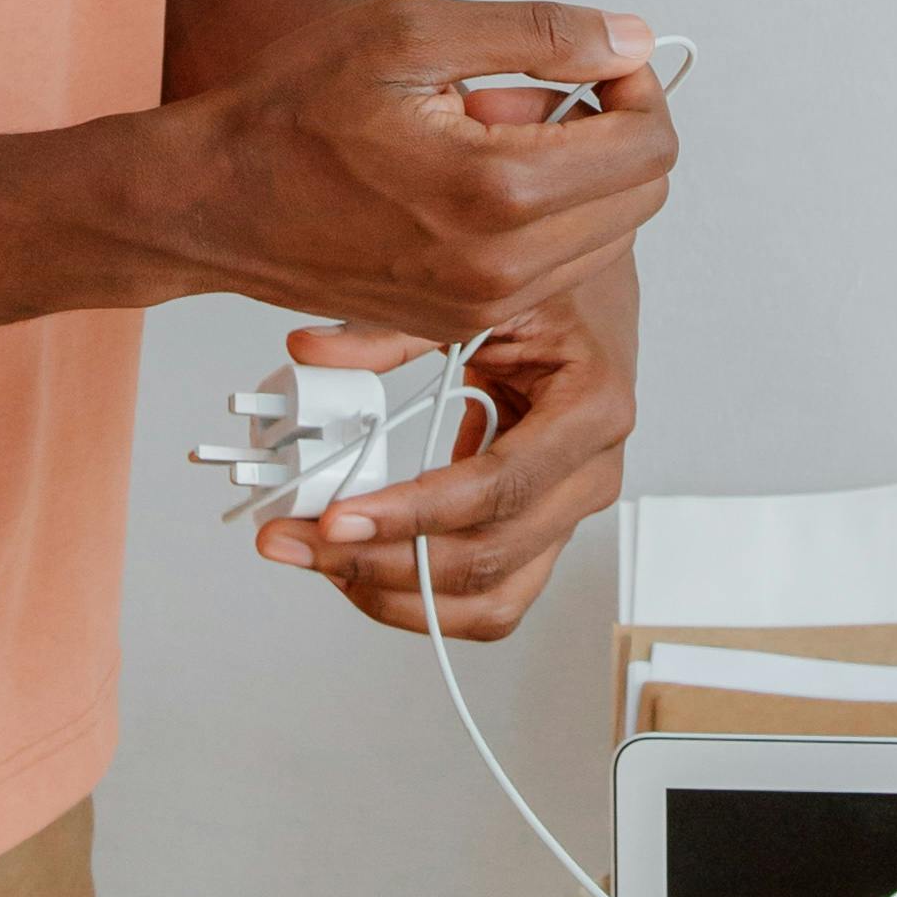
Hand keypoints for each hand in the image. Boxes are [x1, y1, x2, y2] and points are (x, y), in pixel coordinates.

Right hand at [166, 0, 674, 345]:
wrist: (212, 203)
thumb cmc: (291, 111)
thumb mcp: (413, 33)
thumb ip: (540, 35)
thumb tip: (631, 41)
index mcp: (500, 191)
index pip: (650, 144)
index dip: (636, 85)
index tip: (597, 59)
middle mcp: (504, 267)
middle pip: (643, 195)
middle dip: (608, 131)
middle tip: (525, 95)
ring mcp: (485, 306)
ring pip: (607, 236)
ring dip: (574, 177)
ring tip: (487, 135)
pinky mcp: (464, 324)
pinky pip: (556, 269)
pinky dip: (541, 218)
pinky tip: (470, 178)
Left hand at [254, 251, 638, 643]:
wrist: (595, 304)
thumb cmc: (554, 298)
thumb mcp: (479, 297)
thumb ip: (392, 331)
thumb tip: (312, 352)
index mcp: (591, 408)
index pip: (497, 487)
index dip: (414, 513)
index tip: (339, 517)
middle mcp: (590, 474)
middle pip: (488, 558)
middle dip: (383, 562)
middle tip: (301, 541)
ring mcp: (569, 513)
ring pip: (492, 600)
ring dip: (401, 596)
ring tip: (323, 562)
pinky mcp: (541, 532)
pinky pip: (490, 595)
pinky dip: (425, 597)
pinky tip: (365, 566)